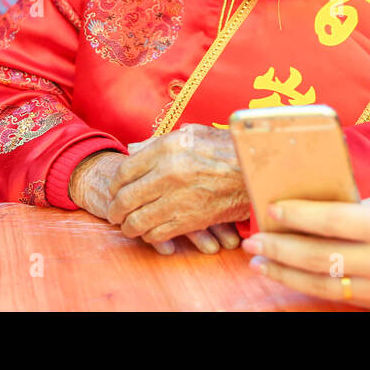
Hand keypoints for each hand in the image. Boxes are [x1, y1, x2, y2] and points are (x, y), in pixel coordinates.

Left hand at [70, 149, 240, 254]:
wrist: (255, 173)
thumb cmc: (225, 149)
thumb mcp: (192, 133)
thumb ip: (158, 142)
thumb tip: (133, 149)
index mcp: (167, 149)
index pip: (125, 170)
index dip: (114, 183)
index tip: (114, 190)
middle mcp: (168, 174)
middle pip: (126, 198)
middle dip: (115, 209)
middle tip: (114, 213)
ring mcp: (178, 199)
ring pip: (138, 220)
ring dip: (127, 226)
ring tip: (126, 226)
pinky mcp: (190, 220)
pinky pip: (158, 234)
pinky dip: (148, 236)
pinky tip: (148, 232)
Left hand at [242, 191, 369, 309]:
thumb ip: (356, 208)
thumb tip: (314, 210)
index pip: (331, 222)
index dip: (297, 217)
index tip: (271, 209)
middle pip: (320, 258)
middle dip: (280, 249)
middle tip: (252, 240)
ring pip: (324, 286)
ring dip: (286, 274)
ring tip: (259, 262)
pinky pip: (343, 297)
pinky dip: (313, 286)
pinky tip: (292, 275)